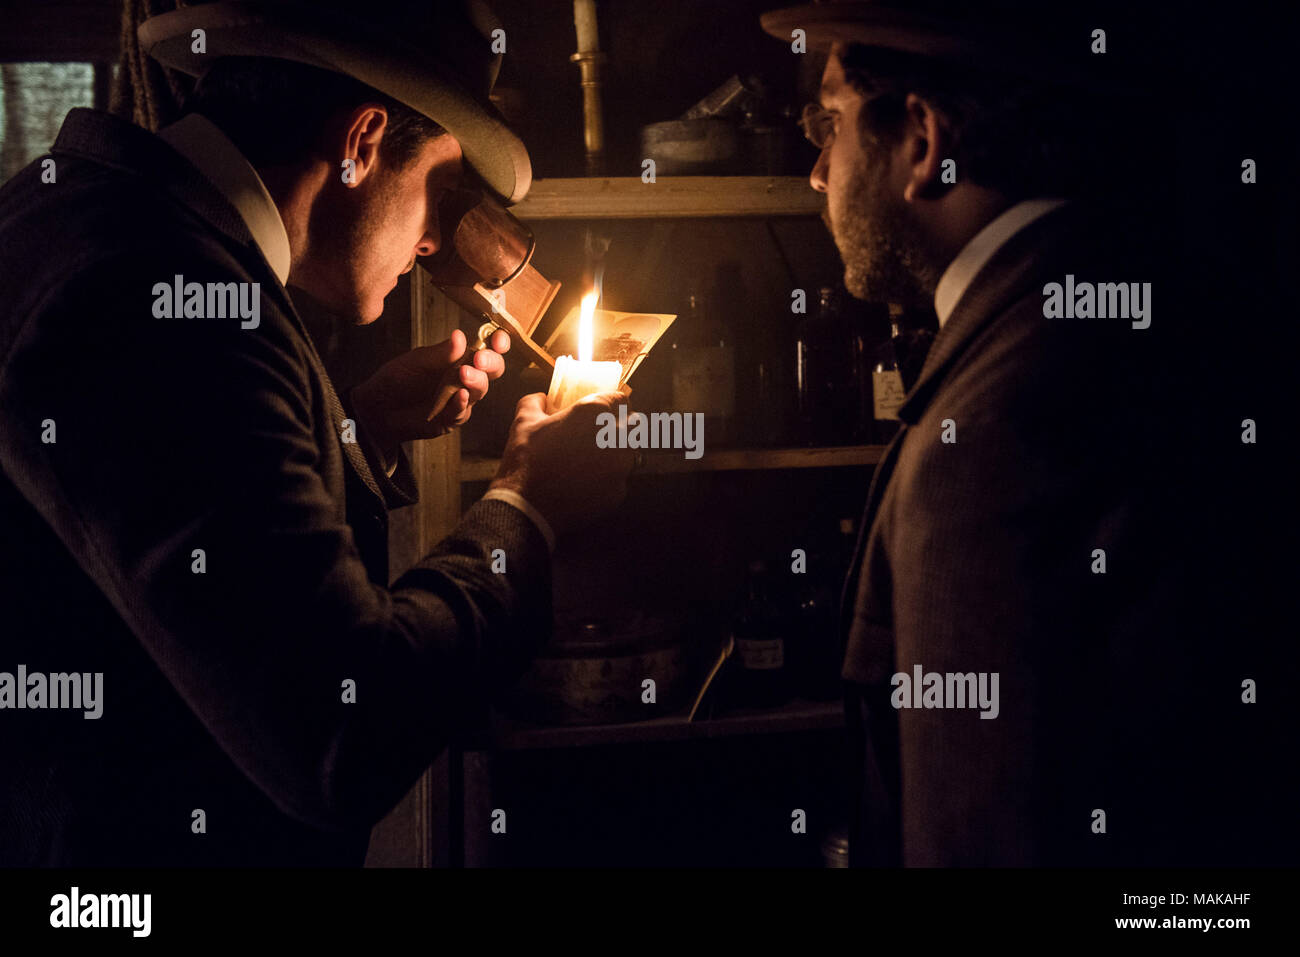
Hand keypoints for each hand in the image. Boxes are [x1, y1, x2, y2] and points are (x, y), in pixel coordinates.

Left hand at [352, 328, 509, 458]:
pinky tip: (460, 396)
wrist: (379, 407)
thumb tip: (460, 336)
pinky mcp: (452, 419)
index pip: (488, 348)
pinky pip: (462, 412)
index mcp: (461, 358)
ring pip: (480, 391)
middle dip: (491, 363)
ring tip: (463, 375)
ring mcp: (462, 400)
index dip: (498, 343)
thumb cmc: (399, 379)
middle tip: (479, 359)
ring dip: (475, 381)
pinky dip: (461, 404)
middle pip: (493, 370)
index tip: (498, 341)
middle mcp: (466, 378)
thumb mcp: (417, 361)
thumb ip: (440, 352)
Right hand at [489, 392, 632, 534]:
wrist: (526, 507)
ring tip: (591, 460)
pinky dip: (608, 479)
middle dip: (620, 427)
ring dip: (616, 453)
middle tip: (599, 434)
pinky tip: (587, 482)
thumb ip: (535, 402)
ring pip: (630, 453)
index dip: (612, 403)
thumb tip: (541, 399)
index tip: (604, 410)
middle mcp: (615, 437)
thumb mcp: (523, 421)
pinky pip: (620, 480)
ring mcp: (620, 467)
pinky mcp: (618, 492)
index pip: (621, 399)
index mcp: (595, 412)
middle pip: (633, 425)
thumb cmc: (525, 461)